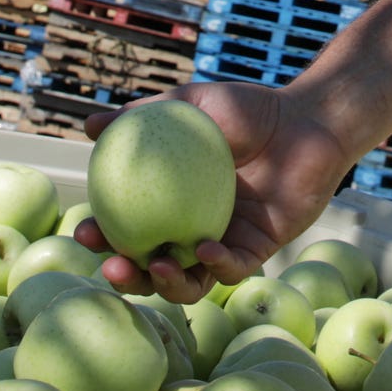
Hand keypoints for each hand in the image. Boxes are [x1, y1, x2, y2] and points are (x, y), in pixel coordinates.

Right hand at [78, 78, 354, 302]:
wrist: (304, 118)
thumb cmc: (247, 109)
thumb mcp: (188, 106)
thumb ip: (140, 116)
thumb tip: (88, 126)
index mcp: (171, 202)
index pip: (128, 230)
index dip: (104, 239)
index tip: (86, 232)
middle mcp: (193, 229)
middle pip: (151, 268)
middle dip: (128, 277)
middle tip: (112, 267)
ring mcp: (226, 242)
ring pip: (191, 282)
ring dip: (168, 284)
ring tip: (156, 265)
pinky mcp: (259, 249)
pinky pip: (233, 267)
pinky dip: (217, 265)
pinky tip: (206, 249)